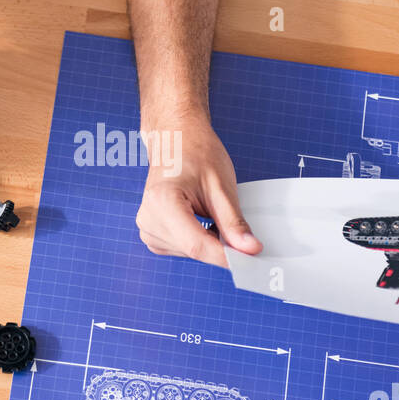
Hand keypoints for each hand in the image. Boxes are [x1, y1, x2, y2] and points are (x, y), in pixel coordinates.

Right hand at [135, 114, 262, 266]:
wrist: (176, 140)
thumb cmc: (194, 154)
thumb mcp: (220, 186)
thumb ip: (233, 222)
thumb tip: (249, 249)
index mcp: (162, 202)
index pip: (197, 245)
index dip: (226, 256)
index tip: (250, 259)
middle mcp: (149, 219)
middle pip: (193, 250)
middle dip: (220, 248)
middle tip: (238, 232)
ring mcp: (147, 229)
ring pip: (190, 253)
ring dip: (209, 242)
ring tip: (211, 213)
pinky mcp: (152, 235)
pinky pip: (183, 250)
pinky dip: (199, 240)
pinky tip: (201, 220)